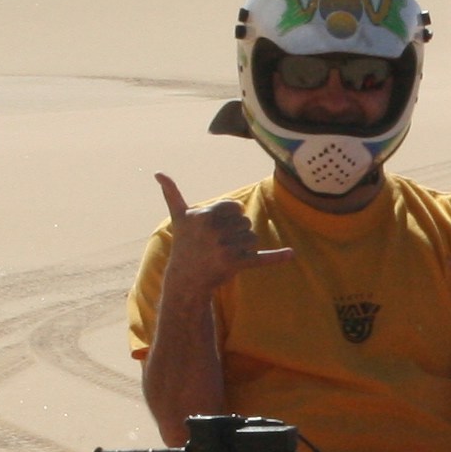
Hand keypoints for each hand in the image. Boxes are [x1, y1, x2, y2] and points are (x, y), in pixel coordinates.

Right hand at [157, 173, 294, 300]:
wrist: (186, 278)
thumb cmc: (185, 244)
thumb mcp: (178, 218)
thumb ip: (172, 194)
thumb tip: (158, 173)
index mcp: (204, 215)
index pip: (235, 207)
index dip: (229, 216)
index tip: (215, 228)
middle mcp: (214, 230)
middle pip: (244, 222)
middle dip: (236, 232)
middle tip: (218, 244)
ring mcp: (225, 247)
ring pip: (252, 237)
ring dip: (243, 245)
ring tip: (224, 253)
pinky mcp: (236, 264)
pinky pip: (261, 258)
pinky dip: (277, 257)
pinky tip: (292, 254)